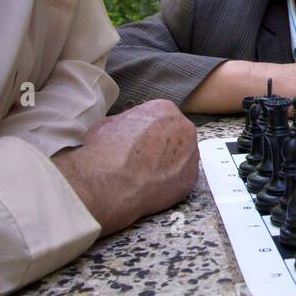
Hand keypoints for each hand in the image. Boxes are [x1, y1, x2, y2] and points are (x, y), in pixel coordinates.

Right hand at [53, 99, 198, 236]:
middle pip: (176, 135)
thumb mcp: (107, 124)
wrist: (109, 185)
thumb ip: (126, 121)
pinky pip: (182, 178)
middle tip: (144, 158)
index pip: (161, 116)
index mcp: (164, 109)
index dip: (148, 130)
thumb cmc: (105, 154)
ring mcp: (191, 154)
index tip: (141, 139)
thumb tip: (127, 127)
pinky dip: (171, 182)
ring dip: (169, 164)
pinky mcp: (191, 179)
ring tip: (147, 174)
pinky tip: (153, 186)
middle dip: (162, 145)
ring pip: (182, 157)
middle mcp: (184, 128)